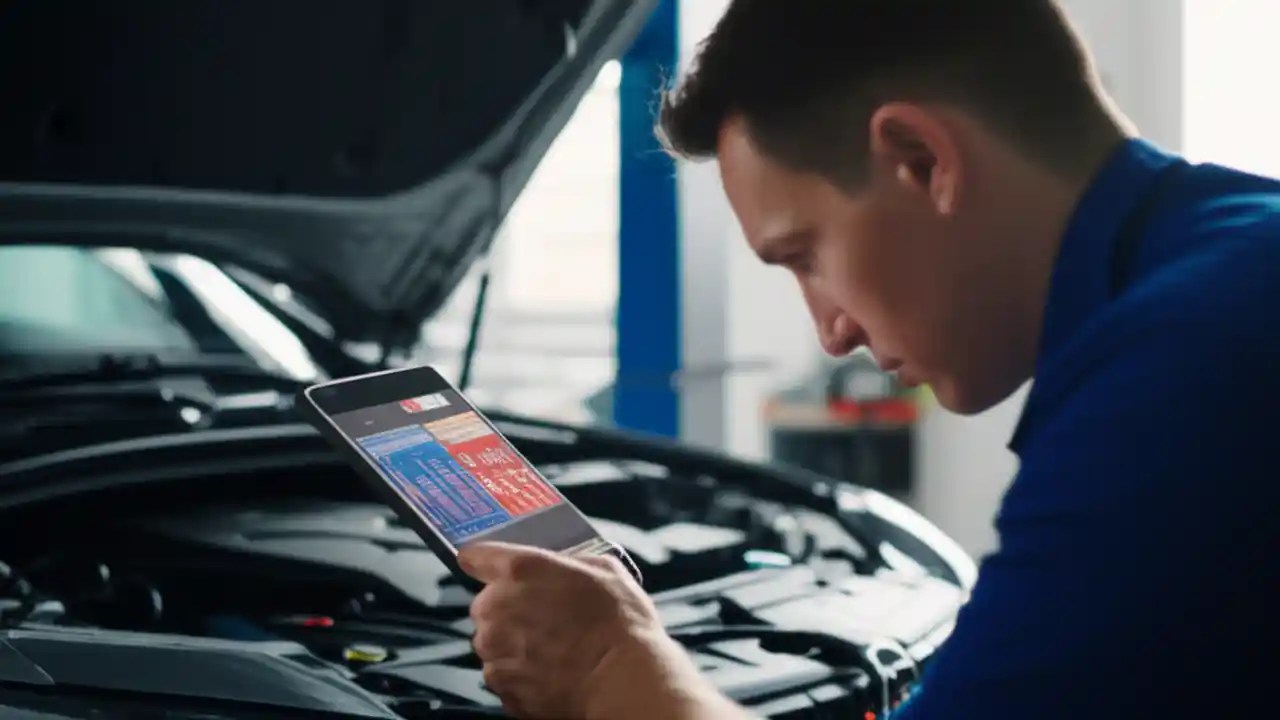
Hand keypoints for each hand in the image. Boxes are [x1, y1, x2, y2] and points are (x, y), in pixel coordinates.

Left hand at [459, 542, 734, 718]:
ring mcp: (494, 650)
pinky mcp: (500, 685)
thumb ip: (570, 562)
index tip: (487, 566)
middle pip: (485, 604)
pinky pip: (502, 673)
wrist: (622, 681)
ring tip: (552, 650)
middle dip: (509, 609)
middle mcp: (496, 607)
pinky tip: (551, 671)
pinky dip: (520, 674)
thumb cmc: (618, 623)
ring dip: (513, 644)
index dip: (482, 561)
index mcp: (518, 570)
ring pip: (492, 641)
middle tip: (545, 618)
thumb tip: (563, 565)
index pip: (475, 555)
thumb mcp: (604, 569)